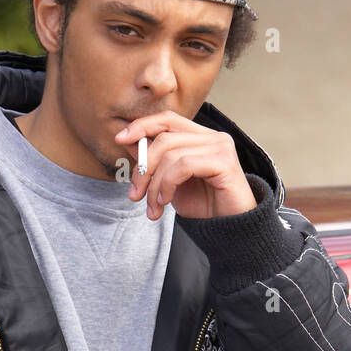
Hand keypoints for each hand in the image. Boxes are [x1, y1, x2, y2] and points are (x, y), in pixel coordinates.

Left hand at [115, 111, 257, 220]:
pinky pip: (183, 165)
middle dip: (143, 168)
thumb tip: (129, 143)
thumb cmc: (204, 207)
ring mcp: (220, 147)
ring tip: (153, 207)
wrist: (230, 230)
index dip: (142, 126)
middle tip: (135, 195)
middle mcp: (213, 137)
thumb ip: (155, 163)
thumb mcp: (171, 183)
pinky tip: (165, 202)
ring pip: (171, 154)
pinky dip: (167, 184)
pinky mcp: (224, 162)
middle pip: (164, 138)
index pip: (167, 120)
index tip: (120, 140)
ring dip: (154, 185)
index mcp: (200, 137)